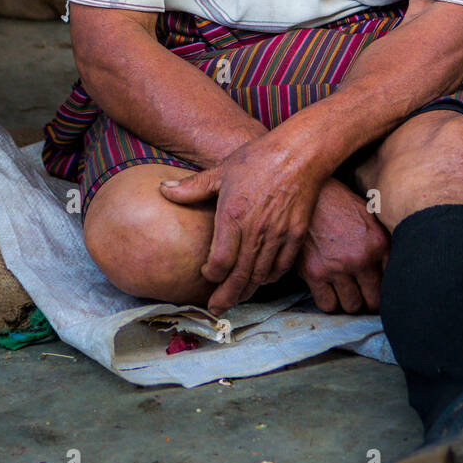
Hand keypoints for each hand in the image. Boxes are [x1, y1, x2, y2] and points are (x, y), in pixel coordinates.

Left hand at [160, 132, 322, 312]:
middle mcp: (255, 232)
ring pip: (261, 275)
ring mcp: (278, 235)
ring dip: (248, 290)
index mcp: (233, 217)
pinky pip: (282, 266)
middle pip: (240, 277)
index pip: (220, 262)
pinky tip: (263, 278)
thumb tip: (163, 189)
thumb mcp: (220, 170)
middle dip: (227, 296)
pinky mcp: (296, 235)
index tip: (206, 275)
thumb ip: (191, 187)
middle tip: (217, 310)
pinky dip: (271, 277)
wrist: (299, 153)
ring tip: (238, 298)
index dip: (211, 275)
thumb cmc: (258, 159)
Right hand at [293, 179, 389, 313]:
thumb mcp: (371, 216)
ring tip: (344, 289)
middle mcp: (360, 258)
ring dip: (348, 300)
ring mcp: (336, 267)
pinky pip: (327, 304)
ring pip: (351, 306)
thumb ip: (383, 243)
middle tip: (362, 294)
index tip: (378, 290)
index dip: (385, 290)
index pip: (392, 284)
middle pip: (373, 301)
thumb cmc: (339, 204)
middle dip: (368, 300)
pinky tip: (328, 288)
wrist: (308, 195)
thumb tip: (395, 269)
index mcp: (379, 244)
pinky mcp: (314, 272)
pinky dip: (329, 300)